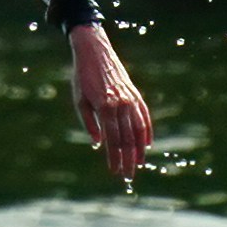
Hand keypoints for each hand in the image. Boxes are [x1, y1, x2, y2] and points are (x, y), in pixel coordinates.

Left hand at [72, 25, 153, 182]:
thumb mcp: (80, 102)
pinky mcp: (135, 94)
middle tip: (128, 176)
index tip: (115, 172)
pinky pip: (144, 116)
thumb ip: (89, 124)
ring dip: (139, 149)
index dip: (114, 158)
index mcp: (104, 108)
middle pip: (127, 139)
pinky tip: (146, 144)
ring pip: (138, 130)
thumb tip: (99, 144)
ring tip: (139, 164)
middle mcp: (120, 105)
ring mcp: (130, 99)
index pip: (112, 140)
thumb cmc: (82, 77)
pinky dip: (146, 131)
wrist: (94, 51)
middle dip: (127, 160)